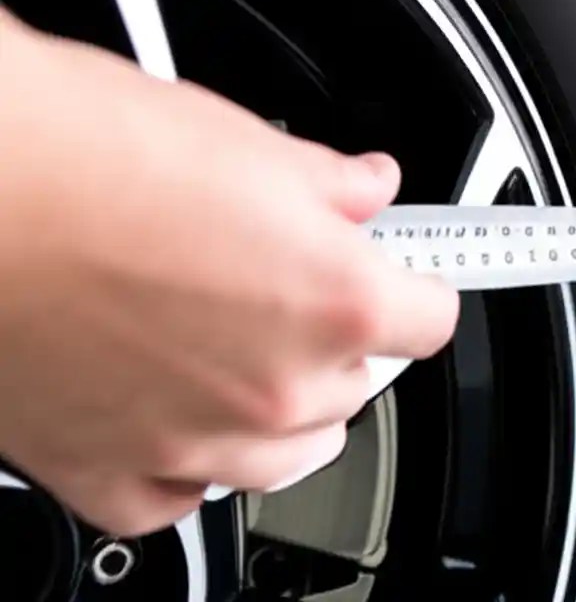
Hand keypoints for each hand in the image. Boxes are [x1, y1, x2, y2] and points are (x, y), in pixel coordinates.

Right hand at [0, 10, 458, 535]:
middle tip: (287, 287)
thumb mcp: (245, 140)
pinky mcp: (107, 472)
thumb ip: (330, 183)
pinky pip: (180, 498)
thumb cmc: (82, 152)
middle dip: (337, 338)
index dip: (416, 285)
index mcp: (336, 301)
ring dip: (283, 406)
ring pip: (289, 452)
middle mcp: (278, 386)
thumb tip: (364, 189)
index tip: (403, 277)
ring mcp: (194, 441)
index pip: (430, 316)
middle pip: (358, 382)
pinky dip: (189, 462)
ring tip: (238, 348)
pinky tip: (175, 412)